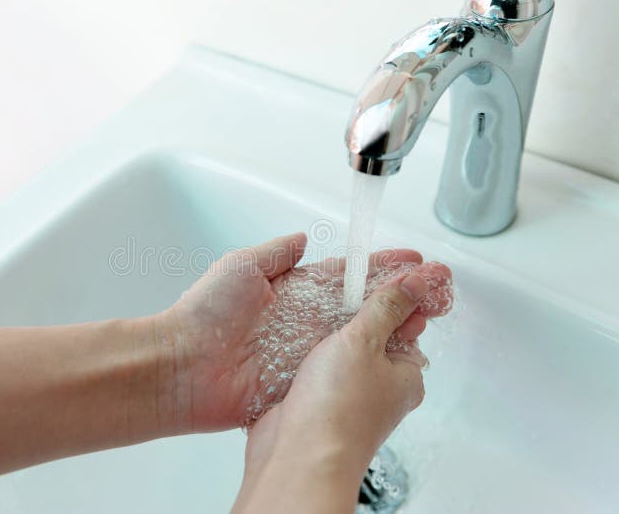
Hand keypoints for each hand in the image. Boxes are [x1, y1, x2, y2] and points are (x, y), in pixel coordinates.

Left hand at [160, 232, 451, 432]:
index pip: (348, 276)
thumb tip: (302, 237)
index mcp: (293, 291)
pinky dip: (373, 362)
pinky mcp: (304, 381)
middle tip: (436, 288)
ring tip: (429, 314)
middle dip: (401, 295)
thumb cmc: (204, 314)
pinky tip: (401, 354)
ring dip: (396, 325)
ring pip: (362, 336)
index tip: (411, 259)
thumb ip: (276, 253)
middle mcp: (305, 321)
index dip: (380, 267)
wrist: (182, 367)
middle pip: (363, 306)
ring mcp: (307, 352)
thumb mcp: (241, 266)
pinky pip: (344, 369)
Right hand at [234, 270, 446, 512]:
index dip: (396, 291)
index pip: (407, 321)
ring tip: (314, 302)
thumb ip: (387, 306)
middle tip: (343, 280)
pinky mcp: (317, 399)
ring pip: (341, 347)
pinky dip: (308, 348)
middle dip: (356, 308)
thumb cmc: (338, 408)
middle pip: (372, 331)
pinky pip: (316, 364)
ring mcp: (347, 393)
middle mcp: (379, 385)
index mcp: (404, 373)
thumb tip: (419, 280)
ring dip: (327, 328)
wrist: (296, 455)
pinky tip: (296, 333)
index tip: (385, 267)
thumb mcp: (365, 341)